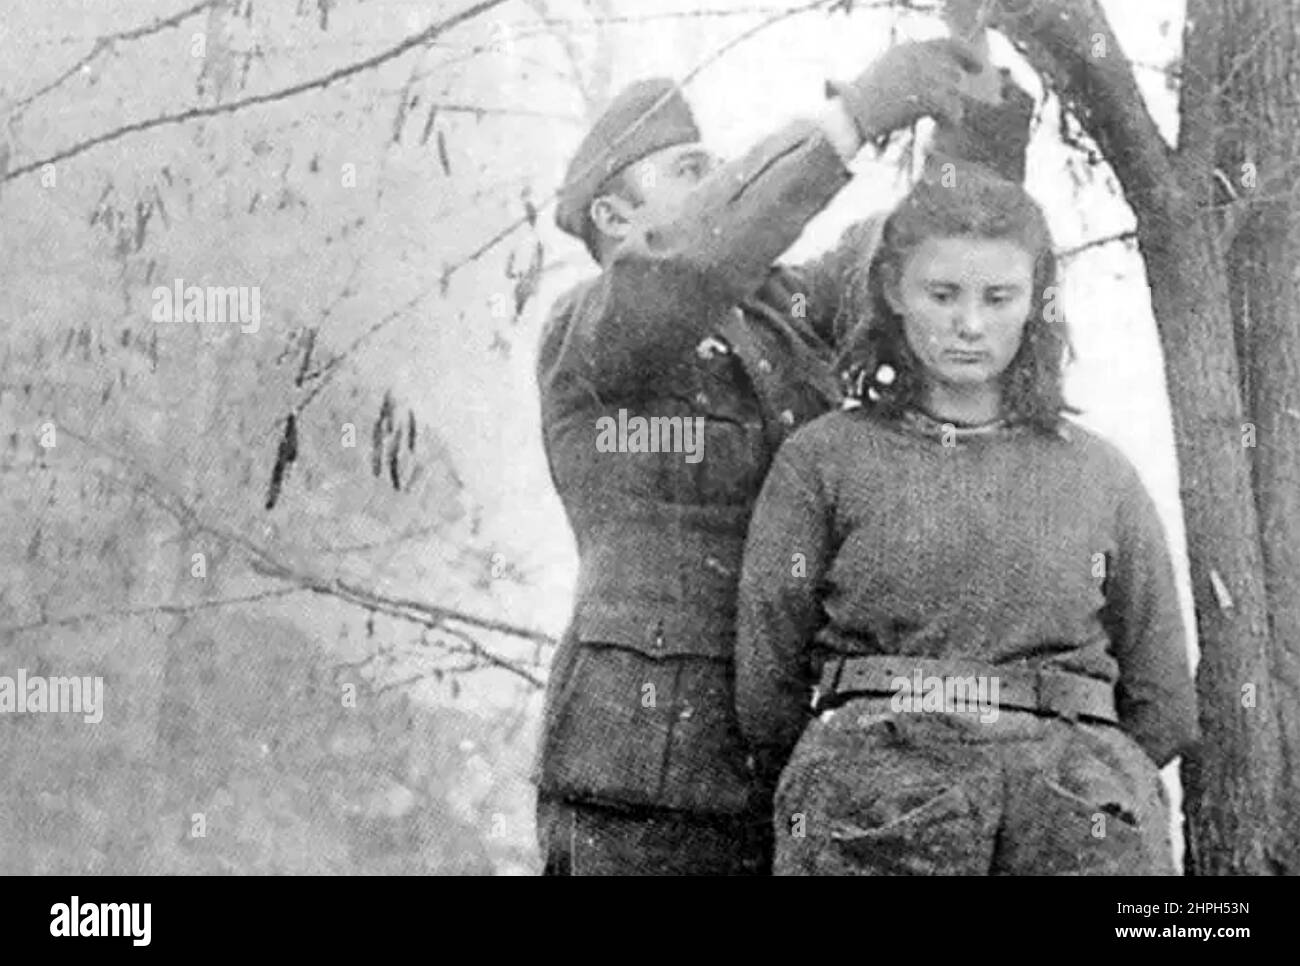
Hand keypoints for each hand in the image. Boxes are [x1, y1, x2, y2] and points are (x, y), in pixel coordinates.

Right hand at [834, 38, 982, 139]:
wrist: (853, 117)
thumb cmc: (864, 102)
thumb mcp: (887, 72)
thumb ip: (913, 67)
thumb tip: (940, 75)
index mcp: (910, 49)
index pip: (949, 44)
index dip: (967, 55)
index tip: (977, 68)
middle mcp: (921, 58)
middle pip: (952, 74)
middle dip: (950, 95)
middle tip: (942, 111)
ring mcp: (926, 76)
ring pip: (954, 93)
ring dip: (949, 110)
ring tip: (938, 123)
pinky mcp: (928, 97)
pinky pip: (952, 110)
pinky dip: (949, 123)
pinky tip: (941, 131)